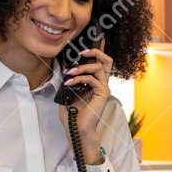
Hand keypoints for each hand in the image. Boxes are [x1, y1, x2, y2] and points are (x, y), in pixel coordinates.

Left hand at [61, 46, 113, 163]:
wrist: (77, 130)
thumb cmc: (73, 115)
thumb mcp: (67, 94)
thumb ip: (69, 81)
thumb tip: (64, 69)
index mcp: (95, 83)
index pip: (100, 63)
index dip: (98, 50)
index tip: (89, 41)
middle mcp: (102, 84)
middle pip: (107, 60)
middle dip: (96, 51)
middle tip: (83, 52)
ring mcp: (103, 89)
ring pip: (99, 67)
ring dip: (82, 67)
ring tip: (70, 72)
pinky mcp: (102, 94)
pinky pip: (92, 79)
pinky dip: (79, 78)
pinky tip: (69, 83)